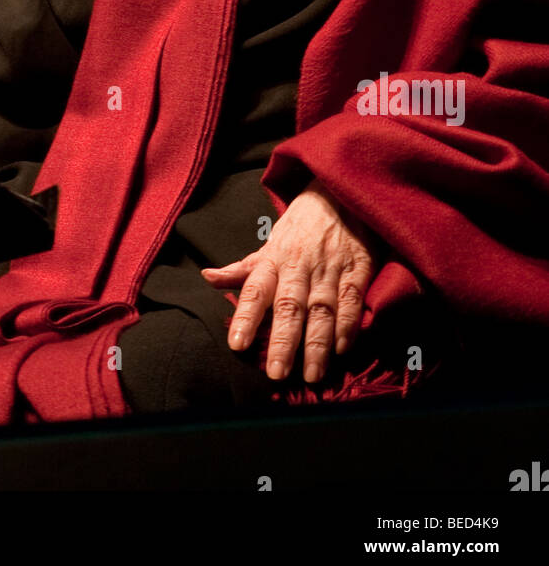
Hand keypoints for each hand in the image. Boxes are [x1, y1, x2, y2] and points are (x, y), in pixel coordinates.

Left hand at [200, 178, 381, 383]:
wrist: (339, 191)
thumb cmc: (301, 224)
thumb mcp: (270, 242)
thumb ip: (243, 268)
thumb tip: (207, 278)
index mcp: (274, 259)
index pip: (255, 290)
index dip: (245, 317)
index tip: (236, 345)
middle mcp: (300, 266)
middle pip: (289, 306)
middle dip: (283, 341)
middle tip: (275, 373)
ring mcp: (330, 268)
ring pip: (322, 309)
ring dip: (317, 343)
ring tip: (311, 375)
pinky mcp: (358, 269)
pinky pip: (352, 299)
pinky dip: (349, 324)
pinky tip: (342, 349)